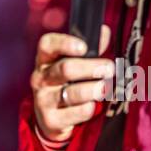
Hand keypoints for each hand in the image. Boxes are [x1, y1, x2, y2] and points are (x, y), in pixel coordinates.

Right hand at [29, 26, 113, 142]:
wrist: (50, 119)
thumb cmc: (66, 83)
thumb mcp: (73, 64)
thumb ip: (90, 48)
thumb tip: (105, 31)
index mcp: (45, 59)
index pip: (47, 45)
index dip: (65, 43)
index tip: (84, 47)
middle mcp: (40, 78)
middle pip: (66, 69)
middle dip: (92, 68)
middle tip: (110, 68)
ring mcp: (43, 99)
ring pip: (74, 92)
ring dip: (95, 88)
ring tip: (106, 87)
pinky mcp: (51, 120)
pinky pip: (79, 111)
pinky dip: (90, 107)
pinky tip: (92, 104)